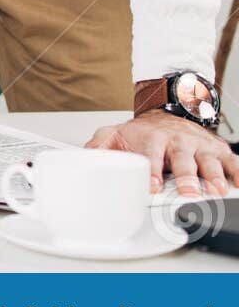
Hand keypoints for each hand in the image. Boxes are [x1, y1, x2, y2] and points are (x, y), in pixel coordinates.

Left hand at [86, 110, 238, 196]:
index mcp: (152, 138)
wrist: (167, 114)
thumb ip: (98, 146)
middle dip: (186, 177)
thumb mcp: (115, 134)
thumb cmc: (142, 132)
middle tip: (189, 193)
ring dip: (214, 176)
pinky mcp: (218, 150)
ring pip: (209, 161)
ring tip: (217, 190)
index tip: (152, 186)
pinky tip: (237, 185)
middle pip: (183, 159)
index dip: (151, 170)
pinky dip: (237, 173)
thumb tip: (84, 158)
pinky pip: (232, 162)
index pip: (151, 154)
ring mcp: (200, 145)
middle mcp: (178, 141)